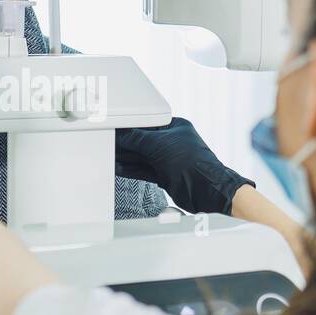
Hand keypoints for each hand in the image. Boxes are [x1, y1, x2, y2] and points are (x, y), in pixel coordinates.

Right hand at [115, 116, 253, 214]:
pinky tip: (120, 169)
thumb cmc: (193, 163)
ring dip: (127, 158)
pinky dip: (132, 170)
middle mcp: (173, 143)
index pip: (148, 124)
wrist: (206, 190)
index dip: (131, 128)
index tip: (116, 130)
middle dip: (126, 145)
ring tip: (110, 156)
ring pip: (143, 157)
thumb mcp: (159, 145)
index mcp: (176, 128)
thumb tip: (123, 135)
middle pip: (144, 142)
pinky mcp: (166, 175)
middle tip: (109, 143)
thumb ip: (138, 139)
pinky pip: (144, 170)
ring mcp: (169, 160)